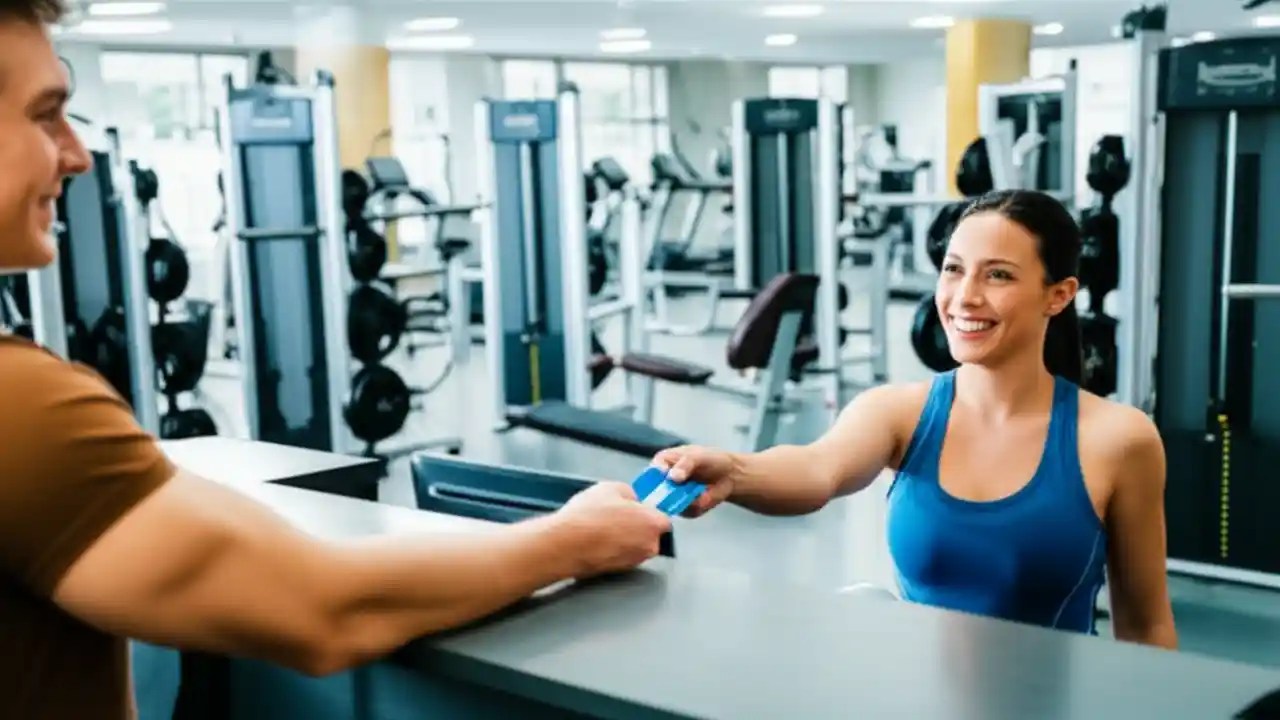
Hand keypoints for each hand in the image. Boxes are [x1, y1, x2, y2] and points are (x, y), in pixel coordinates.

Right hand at [555, 482, 670, 577]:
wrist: (565, 544)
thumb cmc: (589, 516)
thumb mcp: (611, 487)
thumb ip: (630, 493)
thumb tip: (633, 499)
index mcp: (653, 524)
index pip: (663, 519)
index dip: (650, 511)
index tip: (638, 507)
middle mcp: (649, 546)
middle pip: (650, 534)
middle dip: (637, 525)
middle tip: (617, 514)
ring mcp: (633, 561)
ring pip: (634, 545)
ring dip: (624, 537)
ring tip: (602, 526)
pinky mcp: (617, 572)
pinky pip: (620, 555)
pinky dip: (613, 548)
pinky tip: (597, 538)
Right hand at [651, 445, 737, 517]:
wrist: (728, 474)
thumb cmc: (709, 459)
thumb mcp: (697, 456)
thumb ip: (685, 464)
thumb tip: (673, 477)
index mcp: (661, 464)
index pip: (649, 474)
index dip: (652, 481)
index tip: (665, 481)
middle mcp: (663, 483)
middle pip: (655, 494)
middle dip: (665, 496)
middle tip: (679, 491)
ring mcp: (673, 498)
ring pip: (670, 506)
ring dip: (682, 501)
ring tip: (697, 490)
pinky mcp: (684, 509)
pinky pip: (686, 512)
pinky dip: (696, 506)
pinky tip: (703, 496)